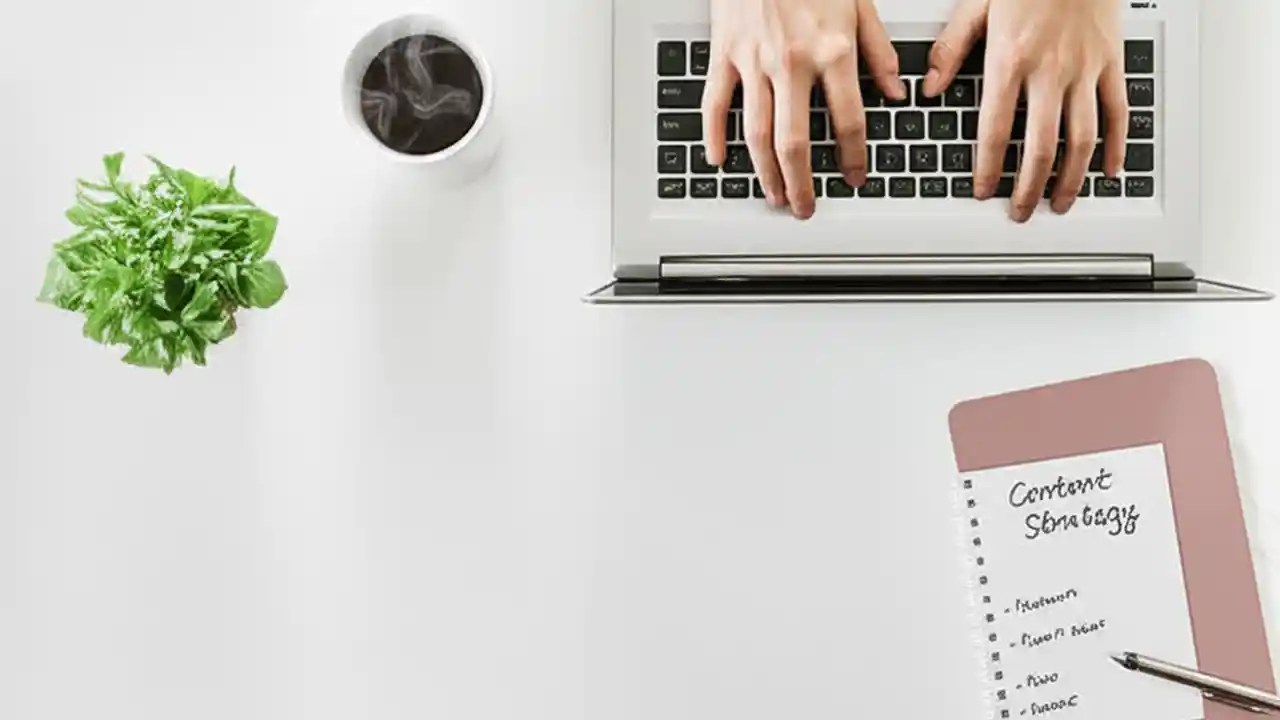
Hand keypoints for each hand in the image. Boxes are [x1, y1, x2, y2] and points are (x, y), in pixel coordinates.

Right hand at [703, 0, 905, 218]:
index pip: (848, 122)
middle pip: (794, 142)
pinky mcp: (724, 53)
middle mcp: (793, 61)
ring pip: (757, 132)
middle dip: (802, 184)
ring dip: (765, 172)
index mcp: (833, 50)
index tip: (854, 177)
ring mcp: (754, 61)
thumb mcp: (860, 3)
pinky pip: (716, 104)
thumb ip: (879, 52)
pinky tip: (720, 159)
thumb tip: (895, 92)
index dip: (852, 158)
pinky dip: (715, 136)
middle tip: (806, 208)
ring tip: (774, 195)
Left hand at [924, 0, 1127, 220]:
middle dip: (1030, 187)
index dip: (988, 168)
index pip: (994, 130)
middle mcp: (1050, 70)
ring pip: (1082, 138)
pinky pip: (1118, 111)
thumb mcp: (976, 3)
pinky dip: (1117, 146)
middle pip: (1040, 146)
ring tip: (1060, 202)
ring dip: (1071, 177)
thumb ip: (951, 49)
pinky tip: (1109, 170)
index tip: (984, 191)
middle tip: (1022, 211)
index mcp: (1010, 60)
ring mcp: (1085, 69)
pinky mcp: (1112, 62)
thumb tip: (930, 87)